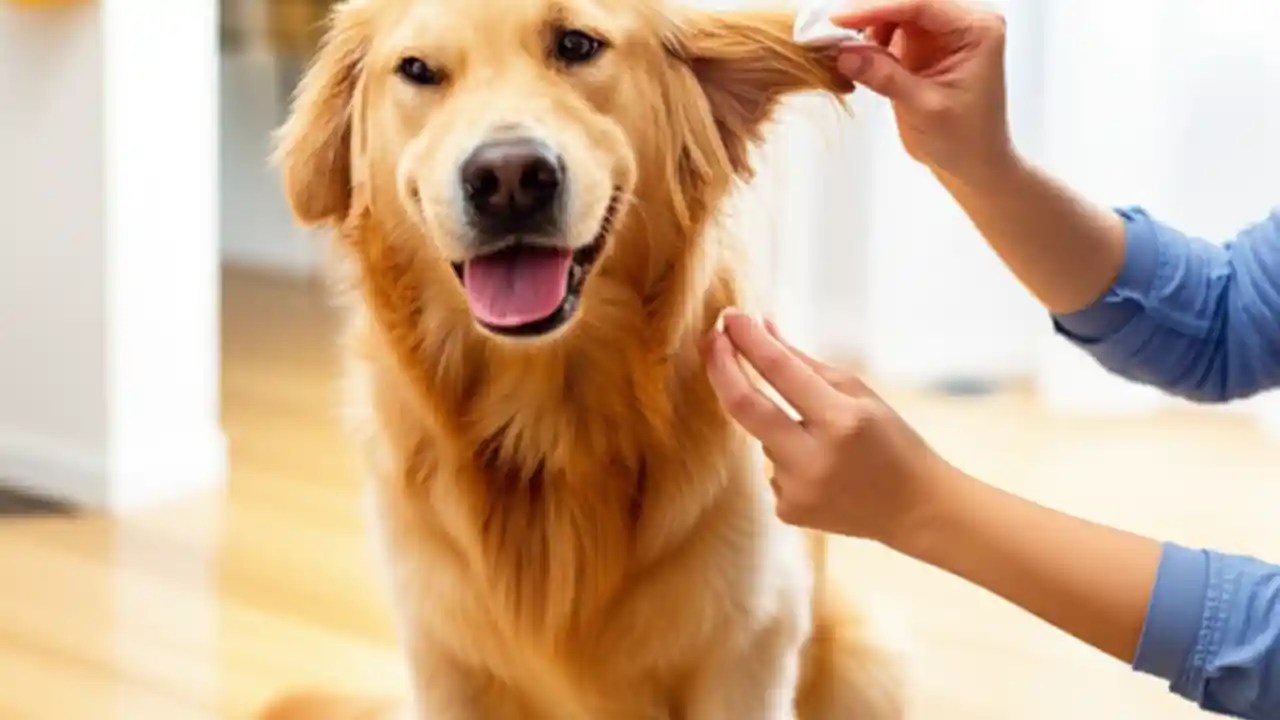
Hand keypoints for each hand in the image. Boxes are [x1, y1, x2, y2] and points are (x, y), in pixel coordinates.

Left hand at [703, 310, 950, 545]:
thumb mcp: (858, 393)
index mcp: (842, 421)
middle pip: (744, 406)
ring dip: (778, 424)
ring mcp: (797, 489)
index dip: (750, 339)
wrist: (914, 510)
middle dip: (720, 366)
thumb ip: (802, 362)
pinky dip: (787, 456)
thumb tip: (760, 325)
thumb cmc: (890, 441)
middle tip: (710, 337)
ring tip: (826, 442)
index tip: (730, 315)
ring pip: (762, 436)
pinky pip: (770, 466)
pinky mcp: (786, 511)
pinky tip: (823, 471)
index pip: (781, 370)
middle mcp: (814, 458)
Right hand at [833, 0, 1013, 188]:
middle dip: (872, 11)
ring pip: (896, 9)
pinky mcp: (925, 41)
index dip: (878, 7)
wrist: (973, 161)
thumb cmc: (962, 138)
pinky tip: (861, 57)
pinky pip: (892, 25)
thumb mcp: (923, 108)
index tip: (840, 18)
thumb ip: (885, 76)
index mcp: (976, 28)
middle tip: (836, 28)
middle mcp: (963, 19)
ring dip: (869, 24)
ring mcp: (943, 29)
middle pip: (909, 0)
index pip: (921, 3)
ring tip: (851, 52)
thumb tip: (844, 53)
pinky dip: (871, 35)